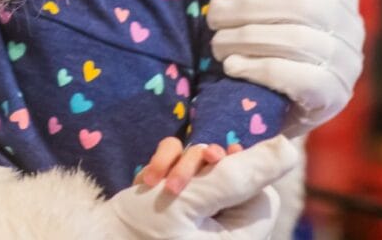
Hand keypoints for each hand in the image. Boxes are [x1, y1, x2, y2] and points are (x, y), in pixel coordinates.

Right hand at [103, 136, 295, 239]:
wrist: (94, 236)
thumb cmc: (140, 231)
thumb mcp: (190, 200)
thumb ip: (238, 175)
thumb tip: (288, 151)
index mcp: (236, 239)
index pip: (261, 193)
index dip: (238, 170)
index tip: (211, 163)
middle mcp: (222, 232)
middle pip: (233, 179)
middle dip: (201, 167)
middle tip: (176, 176)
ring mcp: (200, 220)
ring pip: (206, 172)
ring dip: (178, 165)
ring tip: (154, 180)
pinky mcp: (179, 206)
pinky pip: (184, 175)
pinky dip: (165, 169)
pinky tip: (147, 180)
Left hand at [206, 0, 363, 135]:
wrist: (277, 104)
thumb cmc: (275, 38)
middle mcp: (354, 28)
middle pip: (302, 5)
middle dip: (249, 7)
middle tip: (213, 14)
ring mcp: (349, 65)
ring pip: (297, 40)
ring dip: (247, 38)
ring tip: (216, 42)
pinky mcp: (334, 98)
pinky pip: (298, 77)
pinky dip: (259, 68)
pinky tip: (232, 66)